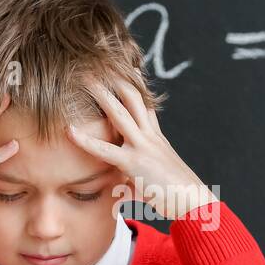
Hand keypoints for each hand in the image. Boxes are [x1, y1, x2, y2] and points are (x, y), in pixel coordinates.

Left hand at [65, 78, 216, 219]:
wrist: (194, 202)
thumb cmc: (177, 195)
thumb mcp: (155, 180)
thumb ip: (136, 179)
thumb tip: (125, 188)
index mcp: (156, 137)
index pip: (145, 104)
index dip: (135, 85)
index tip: (126, 69)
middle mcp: (150, 136)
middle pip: (132, 97)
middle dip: (115, 78)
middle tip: (97, 62)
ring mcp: (142, 146)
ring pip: (119, 113)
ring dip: (101, 94)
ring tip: (83, 78)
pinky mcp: (134, 162)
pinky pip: (106, 149)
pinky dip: (86, 140)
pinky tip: (70, 131)